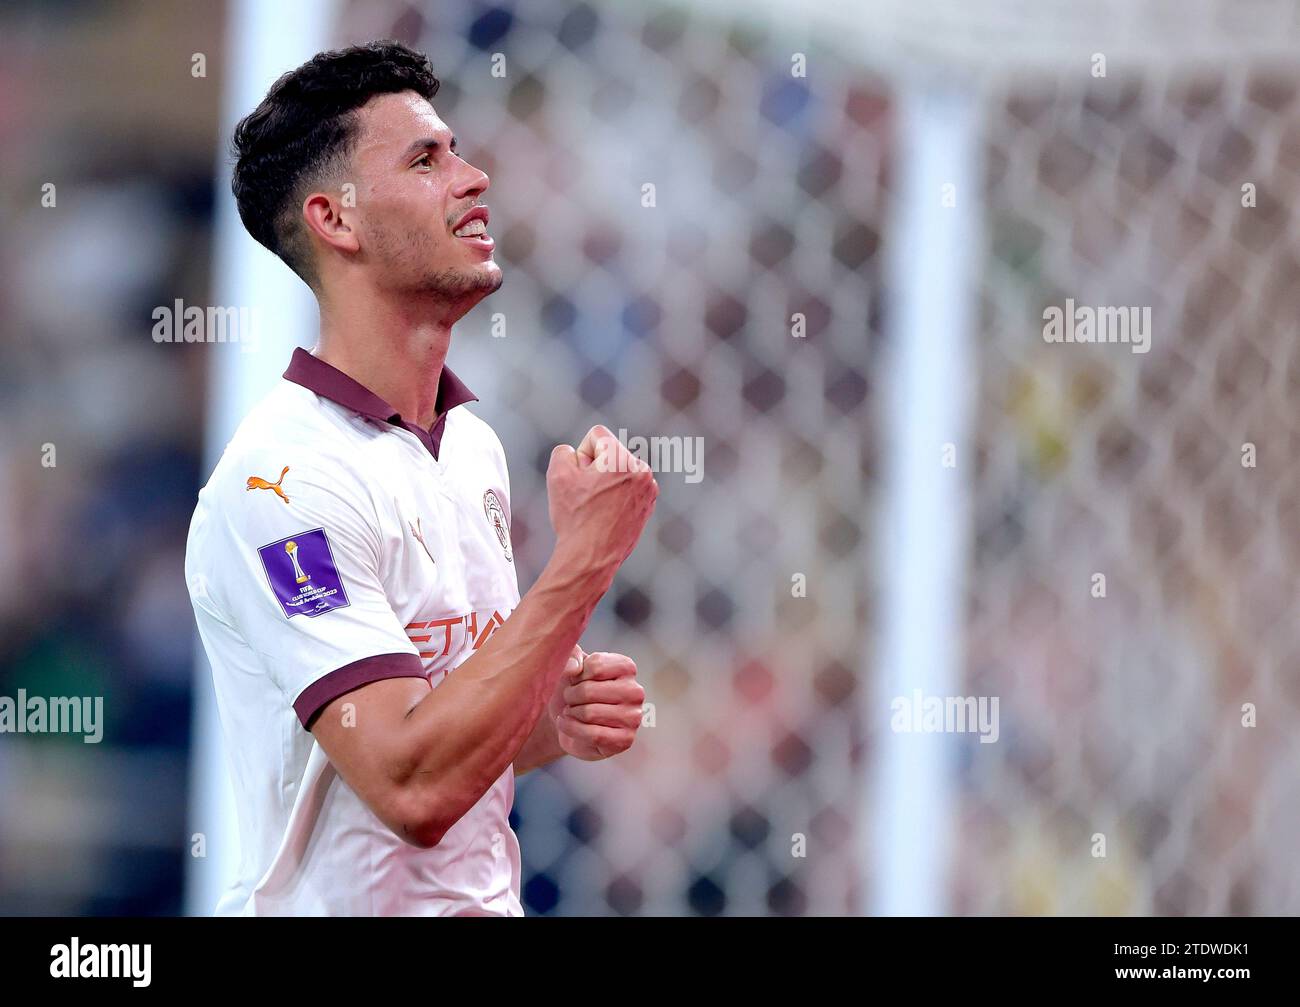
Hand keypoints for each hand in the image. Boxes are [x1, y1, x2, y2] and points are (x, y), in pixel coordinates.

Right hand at [546, 424, 657, 577]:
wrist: (592, 557)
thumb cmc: (575, 517)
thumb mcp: (557, 474)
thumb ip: (564, 451)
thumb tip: (577, 453)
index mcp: (622, 459)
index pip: (596, 436)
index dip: (580, 455)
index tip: (579, 478)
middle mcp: (641, 470)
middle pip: (609, 454)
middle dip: (594, 468)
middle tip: (586, 496)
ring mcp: (649, 489)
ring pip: (618, 472)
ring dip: (605, 482)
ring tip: (597, 507)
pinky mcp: (649, 504)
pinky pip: (627, 488)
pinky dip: (616, 496)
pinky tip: (606, 514)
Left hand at [549, 648, 644, 760]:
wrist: (568, 720)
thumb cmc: (572, 690)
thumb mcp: (568, 666)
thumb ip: (569, 655)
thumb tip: (574, 668)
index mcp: (626, 668)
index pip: (595, 666)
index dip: (575, 674)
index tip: (575, 680)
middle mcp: (635, 691)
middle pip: (589, 691)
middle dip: (570, 696)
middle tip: (569, 699)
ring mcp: (633, 717)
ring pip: (590, 713)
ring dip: (570, 713)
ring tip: (570, 711)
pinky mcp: (625, 740)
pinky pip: (593, 735)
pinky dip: (572, 729)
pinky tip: (566, 724)